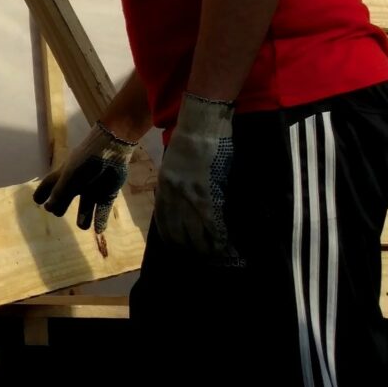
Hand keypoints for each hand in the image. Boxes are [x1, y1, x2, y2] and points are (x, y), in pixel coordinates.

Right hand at [34, 120, 138, 249]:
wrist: (110, 151)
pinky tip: (99, 229)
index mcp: (64, 175)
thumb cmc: (85, 161)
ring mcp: (93, 188)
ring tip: (83, 226)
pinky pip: (103, 208)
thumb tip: (48, 209)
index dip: (42, 192)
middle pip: (66, 197)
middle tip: (57, 213)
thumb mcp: (68, 177)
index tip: (37, 201)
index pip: (49, 184)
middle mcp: (77, 183)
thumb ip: (59, 193)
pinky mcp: (107, 192)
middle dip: (61, 205)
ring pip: (86, 206)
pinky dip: (100, 219)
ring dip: (84, 216)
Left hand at [156, 94, 240, 262]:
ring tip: (213, 259)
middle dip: (188, 248)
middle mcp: (174, 196)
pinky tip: (223, 246)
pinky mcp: (209, 193)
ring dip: (205, 247)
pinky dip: (217, 236)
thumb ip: (176, 186)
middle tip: (198, 260)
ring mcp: (191, 196)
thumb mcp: (173, 166)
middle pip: (179, 231)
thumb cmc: (189, 142)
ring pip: (196, 230)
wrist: (200, 126)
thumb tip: (184, 203)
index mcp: (164, 189)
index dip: (172, 238)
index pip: (165, 221)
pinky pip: (212, 222)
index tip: (179, 250)